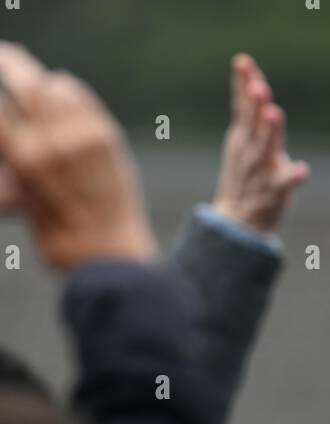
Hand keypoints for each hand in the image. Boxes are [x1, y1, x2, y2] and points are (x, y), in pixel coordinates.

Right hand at [0, 43, 156, 267]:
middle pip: (24, 82)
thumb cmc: (60, 238)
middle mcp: (54, 142)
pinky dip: (65, 90)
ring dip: (38, 81)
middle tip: (3, 55)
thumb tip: (5, 161)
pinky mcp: (106, 135)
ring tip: (32, 83)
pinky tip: (59, 95)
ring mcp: (84, 137)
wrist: (112, 256)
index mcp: (25, 160)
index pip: (0, 111)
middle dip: (9, 64)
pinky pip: (78, 96)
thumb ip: (9, 176)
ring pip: (53, 85)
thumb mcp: (23, 206)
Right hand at [212, 53, 307, 234]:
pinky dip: (292, 177)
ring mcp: (263, 171)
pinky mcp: (275, 192)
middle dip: (255, 105)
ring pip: (265, 149)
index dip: (242, 85)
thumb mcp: (242, 141)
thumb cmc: (245, 175)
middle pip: (252, 124)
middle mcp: (251, 151)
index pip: (242, 107)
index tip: (243, 62)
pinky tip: (302, 171)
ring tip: (274, 114)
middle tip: (258, 87)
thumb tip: (253, 79)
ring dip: (270, 132)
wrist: (238, 221)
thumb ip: (249, 113)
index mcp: (243, 137)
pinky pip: (284, 184)